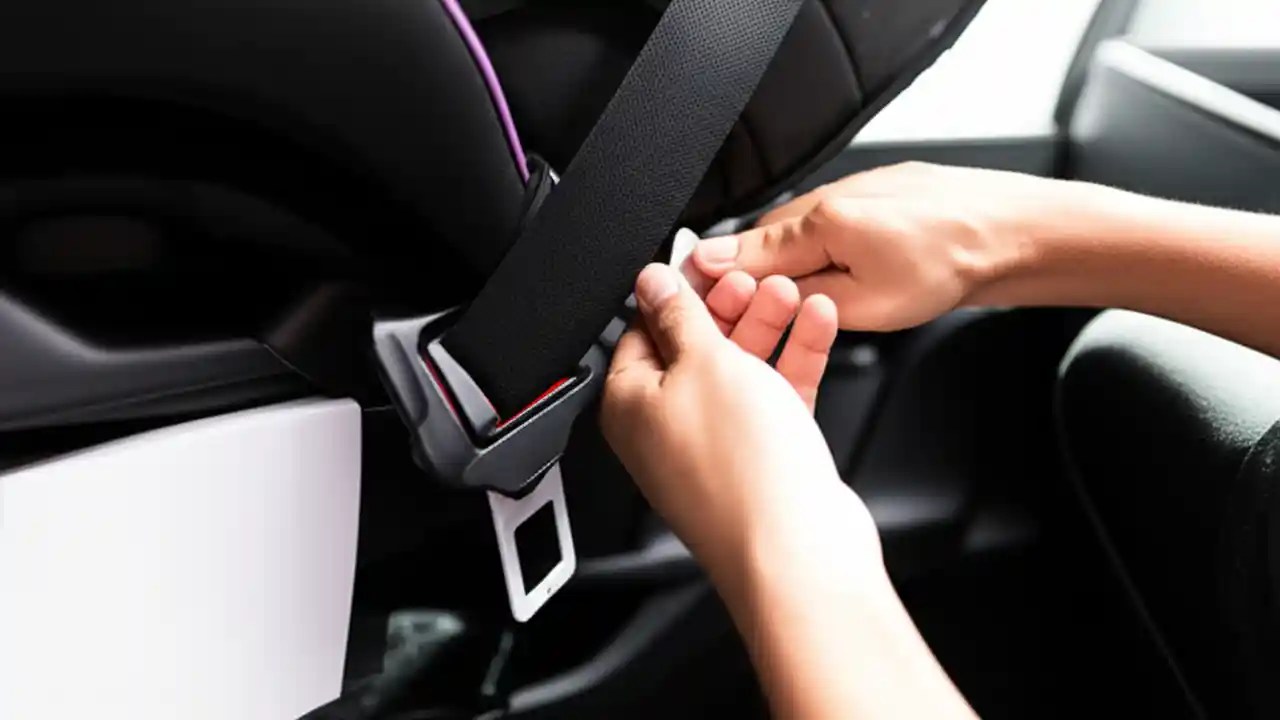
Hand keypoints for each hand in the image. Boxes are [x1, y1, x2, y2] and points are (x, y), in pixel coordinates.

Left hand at [601, 263, 879, 593]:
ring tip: (791, 290)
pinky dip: (793, 359)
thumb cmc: (739, 471)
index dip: (676, 290)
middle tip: (754, 276)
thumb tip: (653, 282)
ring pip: (739, 369)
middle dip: (728, 305)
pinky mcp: (762, 458)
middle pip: (693, 346)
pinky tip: (814, 324)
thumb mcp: (704, 363)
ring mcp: (716, 445)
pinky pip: (774, 395)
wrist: (797, 548)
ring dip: (765, 325)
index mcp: (629, 404)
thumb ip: (680, 315)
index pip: (642, 328)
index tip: (707, 262)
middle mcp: (667, 427)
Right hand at [692, 161, 1076, 330]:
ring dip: (789, 271)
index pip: (734, 253)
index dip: (709, 284)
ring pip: (794, 240)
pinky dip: (821, 257)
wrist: (1011, 234)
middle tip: (757, 324)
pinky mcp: (867, 200)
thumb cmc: (948, 264)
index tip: (694, 308)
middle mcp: (823, 199)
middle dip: (751, 282)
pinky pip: (824, 231)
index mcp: (815, 220)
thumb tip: (735, 280)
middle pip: (759, 248)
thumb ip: (790, 289)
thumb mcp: (859, 300)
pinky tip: (844, 281)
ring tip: (811, 306)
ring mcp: (846, 195)